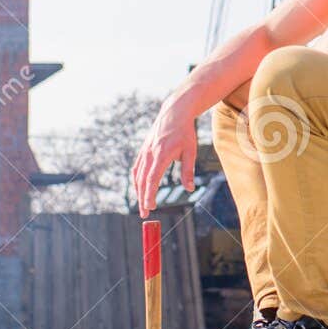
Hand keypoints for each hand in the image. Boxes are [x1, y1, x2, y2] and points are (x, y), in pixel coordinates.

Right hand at [132, 99, 197, 217]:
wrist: (174, 113)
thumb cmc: (185, 132)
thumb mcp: (190, 151)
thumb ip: (188, 170)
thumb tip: (189, 189)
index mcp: (162, 154)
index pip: (152, 178)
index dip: (150, 194)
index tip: (151, 207)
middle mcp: (150, 153)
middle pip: (142, 180)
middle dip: (142, 198)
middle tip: (145, 214)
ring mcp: (144, 151)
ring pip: (137, 175)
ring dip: (139, 192)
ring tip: (143, 206)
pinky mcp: (143, 150)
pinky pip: (137, 168)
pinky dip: (137, 180)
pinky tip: (140, 189)